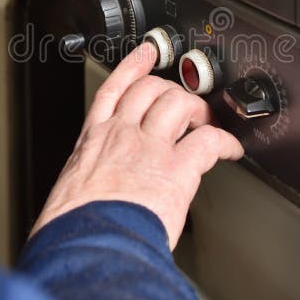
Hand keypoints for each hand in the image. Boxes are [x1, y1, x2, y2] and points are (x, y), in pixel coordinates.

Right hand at [30, 42, 243, 248]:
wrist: (86, 245)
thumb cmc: (72, 229)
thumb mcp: (67, 192)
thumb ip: (85, 181)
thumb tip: (87, 196)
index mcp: (93, 140)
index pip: (114, 89)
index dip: (134, 65)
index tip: (147, 54)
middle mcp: (121, 134)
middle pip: (152, 89)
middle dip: (173, 90)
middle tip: (187, 103)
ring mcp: (150, 147)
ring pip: (180, 103)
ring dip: (199, 110)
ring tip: (207, 123)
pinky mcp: (177, 168)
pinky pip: (210, 141)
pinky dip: (226, 142)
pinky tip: (232, 150)